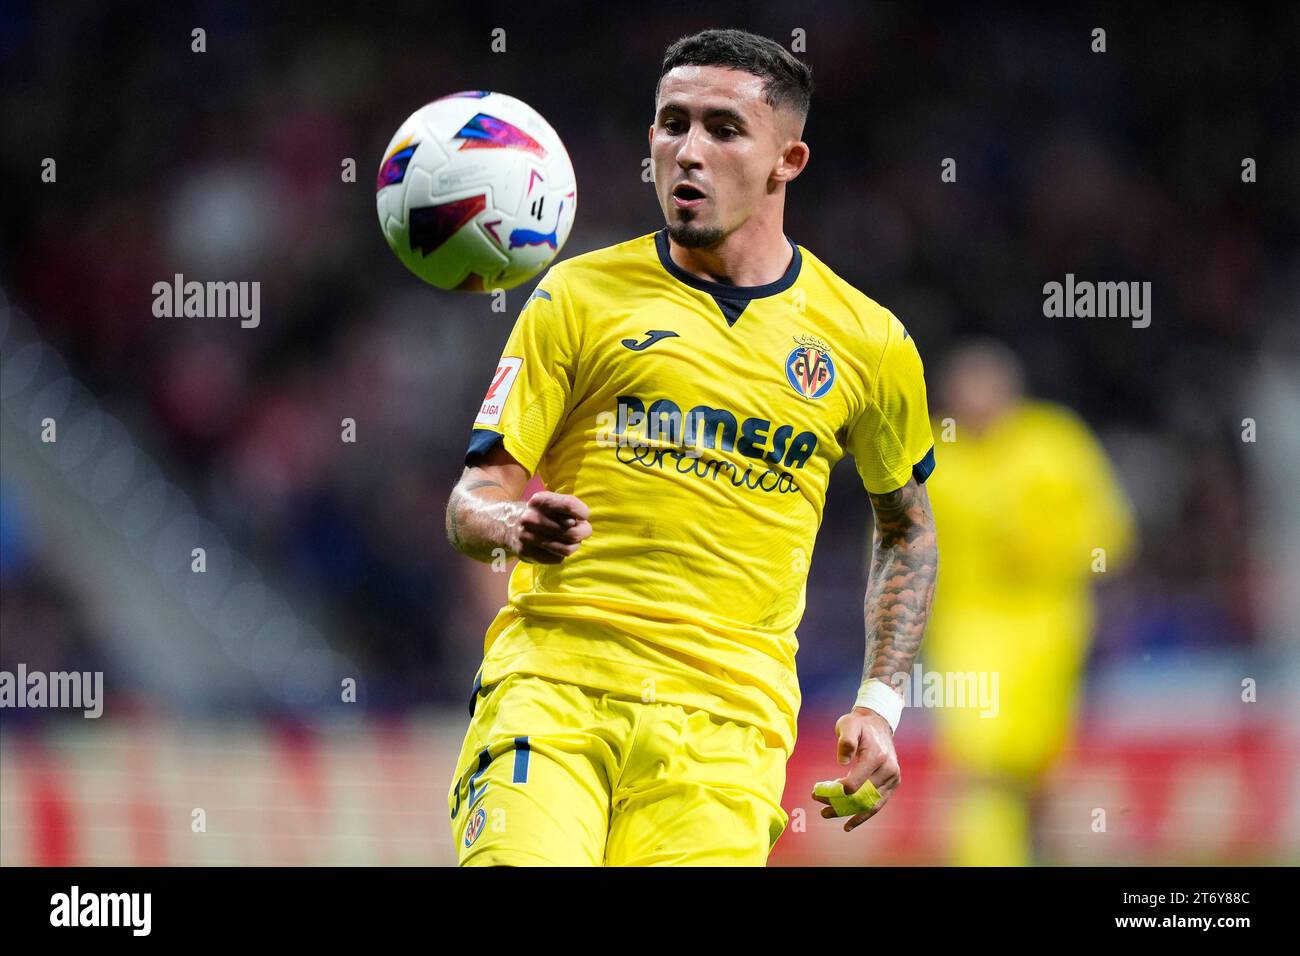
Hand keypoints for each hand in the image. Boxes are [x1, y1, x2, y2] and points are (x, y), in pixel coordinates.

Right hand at [509, 491, 591, 563]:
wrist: (509, 525)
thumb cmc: (542, 513)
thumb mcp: (553, 502)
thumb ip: (570, 507)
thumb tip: (580, 525)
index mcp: (540, 501)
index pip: (569, 505)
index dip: (582, 512)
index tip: (583, 516)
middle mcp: (531, 518)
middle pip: (573, 532)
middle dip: (583, 532)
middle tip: (581, 530)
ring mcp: (527, 536)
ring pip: (567, 549)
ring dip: (574, 546)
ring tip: (570, 540)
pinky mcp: (526, 552)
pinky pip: (558, 559)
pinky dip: (561, 554)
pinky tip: (555, 547)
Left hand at [811, 707, 899, 831]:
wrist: (879, 725)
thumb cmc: (859, 726)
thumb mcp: (849, 725)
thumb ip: (845, 740)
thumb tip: (842, 762)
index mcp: (876, 756)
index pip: (855, 782)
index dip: (836, 791)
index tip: (818, 791)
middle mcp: (888, 769)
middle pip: (861, 795)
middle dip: (838, 804)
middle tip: (820, 807)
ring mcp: (892, 778)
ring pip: (869, 804)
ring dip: (848, 813)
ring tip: (827, 814)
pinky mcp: (892, 784)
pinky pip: (877, 804)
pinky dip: (863, 816)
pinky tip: (848, 824)